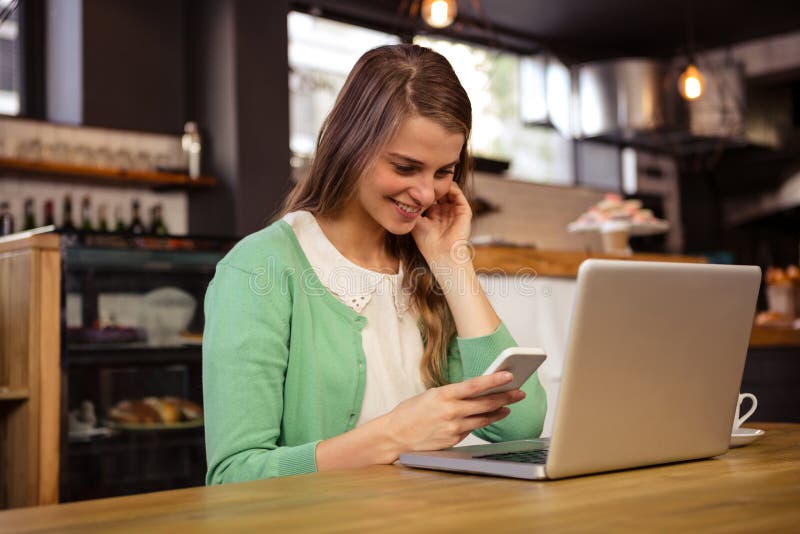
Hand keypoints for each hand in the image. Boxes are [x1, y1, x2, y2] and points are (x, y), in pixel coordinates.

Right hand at [381, 372, 525, 454]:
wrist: (395, 436)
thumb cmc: (410, 413)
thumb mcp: (431, 395)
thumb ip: (452, 394)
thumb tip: (475, 392)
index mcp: (444, 395)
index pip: (475, 385)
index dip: (495, 380)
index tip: (509, 376)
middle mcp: (451, 411)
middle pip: (485, 403)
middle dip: (505, 397)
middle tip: (518, 392)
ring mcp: (453, 428)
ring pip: (483, 419)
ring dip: (498, 412)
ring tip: (509, 407)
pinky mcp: (454, 441)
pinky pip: (472, 430)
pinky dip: (481, 423)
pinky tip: (488, 418)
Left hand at [411, 181, 471, 263]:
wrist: (441, 254)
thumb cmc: (427, 243)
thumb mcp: (416, 222)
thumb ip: (413, 207)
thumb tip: (406, 193)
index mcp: (434, 214)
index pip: (429, 196)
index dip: (423, 189)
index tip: (414, 182)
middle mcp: (445, 211)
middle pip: (439, 191)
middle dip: (432, 184)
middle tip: (423, 177)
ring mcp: (455, 210)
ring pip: (449, 190)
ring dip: (441, 184)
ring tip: (432, 180)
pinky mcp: (464, 211)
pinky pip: (458, 194)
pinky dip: (451, 187)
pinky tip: (441, 186)